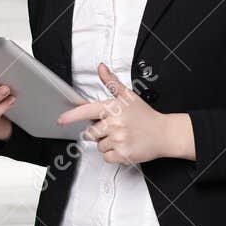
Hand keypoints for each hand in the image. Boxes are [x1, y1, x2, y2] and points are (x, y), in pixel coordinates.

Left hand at [56, 61, 192, 165]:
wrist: (164, 133)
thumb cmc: (145, 115)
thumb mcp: (128, 96)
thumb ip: (112, 82)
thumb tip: (101, 67)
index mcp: (113, 109)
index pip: (87, 111)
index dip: (72, 116)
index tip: (61, 120)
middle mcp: (115, 124)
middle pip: (90, 133)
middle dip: (98, 132)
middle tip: (113, 128)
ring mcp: (119, 140)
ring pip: (99, 146)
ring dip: (107, 143)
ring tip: (121, 136)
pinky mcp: (123, 154)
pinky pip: (106, 157)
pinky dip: (113, 154)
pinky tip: (123, 146)